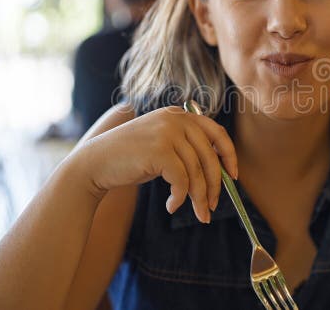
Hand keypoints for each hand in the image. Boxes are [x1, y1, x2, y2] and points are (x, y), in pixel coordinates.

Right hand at [78, 106, 238, 222]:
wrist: (96, 164)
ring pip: (197, 171)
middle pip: (209, 156)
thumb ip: (188, 150)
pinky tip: (172, 206)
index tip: (233, 176)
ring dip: (199, 198)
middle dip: (215, 186)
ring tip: (198, 214)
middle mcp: (175, 119)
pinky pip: (181, 180)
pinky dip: (180, 198)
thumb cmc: (131, 159)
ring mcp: (167, 132)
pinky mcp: (159, 150)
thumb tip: (220, 174)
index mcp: (179, 114)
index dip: (229, 155)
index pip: (216, 132)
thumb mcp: (163, 146)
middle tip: (212, 207)